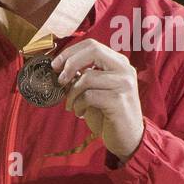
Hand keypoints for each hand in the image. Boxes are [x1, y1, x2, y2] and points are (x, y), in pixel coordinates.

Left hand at [53, 39, 144, 161]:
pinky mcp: (119, 100)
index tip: (55, 66)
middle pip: (93, 51)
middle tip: (59, 80)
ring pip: (87, 77)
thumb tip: (58, 67)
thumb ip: (81, 76)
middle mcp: (124, 69)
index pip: (92, 45)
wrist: (127, 138)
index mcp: (118, 63)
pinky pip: (89, 96)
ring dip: (71, 94)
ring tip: (72, 105)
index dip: (70, 52)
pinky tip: (80, 112)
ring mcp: (124, 84)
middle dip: (70, 64)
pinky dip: (79, 105)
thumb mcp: (93, 91)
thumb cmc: (107, 114)